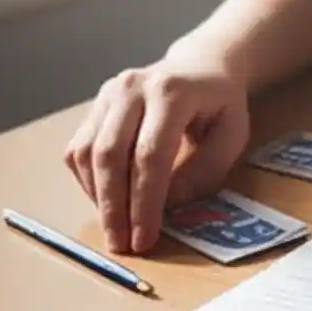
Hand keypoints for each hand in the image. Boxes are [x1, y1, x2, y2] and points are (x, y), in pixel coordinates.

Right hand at [64, 57, 248, 252]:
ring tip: (116, 230)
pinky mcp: (94, 107)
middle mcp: (131, 88)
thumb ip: (205, 169)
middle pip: (110, 155)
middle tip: (122, 244)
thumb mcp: (232, 134)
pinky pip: (79, 149)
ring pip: (87, 153)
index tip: (146, 237)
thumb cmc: (220, 103)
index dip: (145, 202)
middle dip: (114, 207)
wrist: (199, 65)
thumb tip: (169, 204)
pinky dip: (89, 182)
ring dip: (98, 198)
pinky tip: (108, 203)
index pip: (150, 155)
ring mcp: (107, 95)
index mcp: (171, 93)